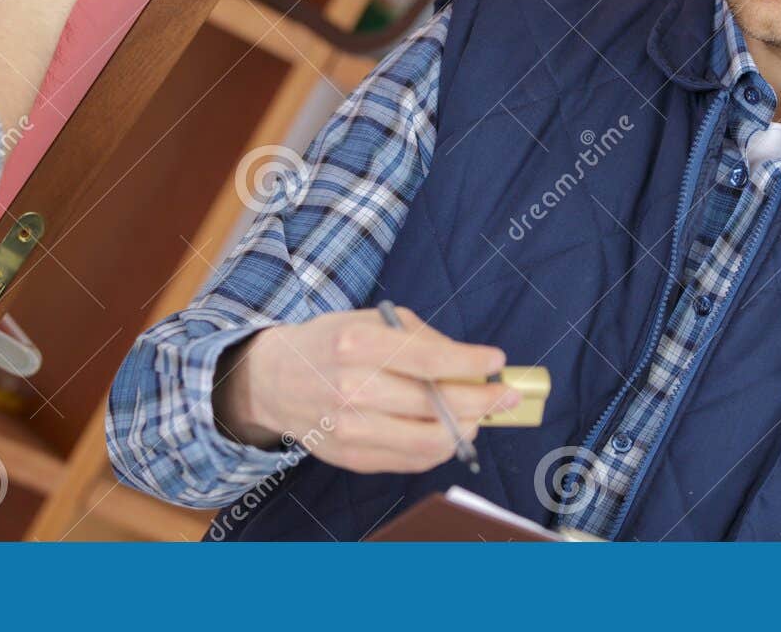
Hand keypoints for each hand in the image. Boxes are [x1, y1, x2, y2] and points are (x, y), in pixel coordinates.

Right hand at [214, 306, 521, 473]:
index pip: (429, 360)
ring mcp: (351, 429)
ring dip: (467, 428)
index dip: (471, 364)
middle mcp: (352, 389)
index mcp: (357, 344)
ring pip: (431, 441)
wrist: (274, 380)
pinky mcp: (352, 457)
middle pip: (436, 405)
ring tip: (478, 413)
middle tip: (506, 394)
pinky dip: (441, 446)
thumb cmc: (330, 343)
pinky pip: (412, 460)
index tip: (498, 362)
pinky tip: (449, 429)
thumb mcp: (369, 320)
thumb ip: (420, 338)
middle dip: (483, 401)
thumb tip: (470, 364)